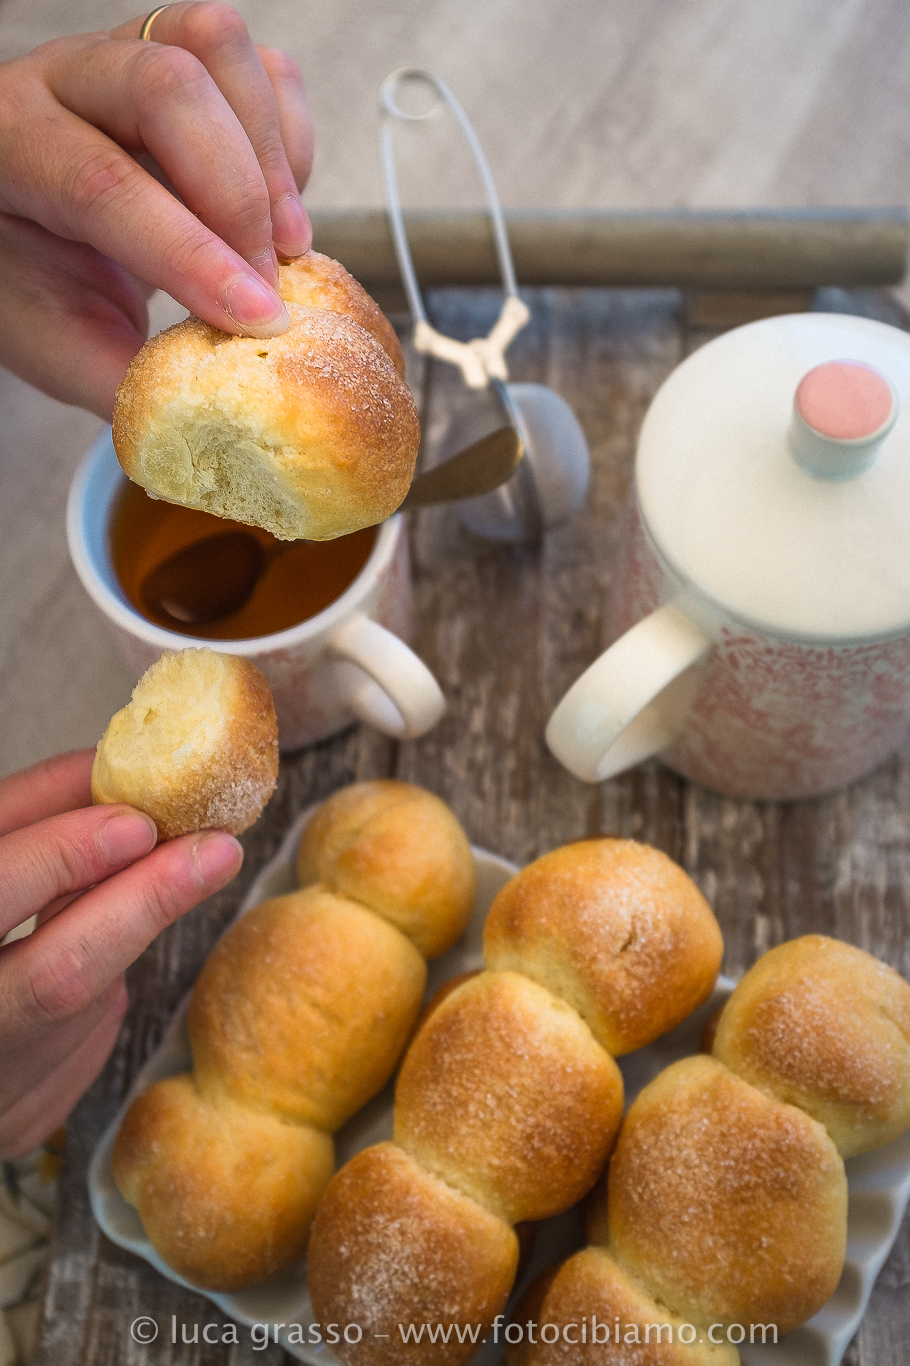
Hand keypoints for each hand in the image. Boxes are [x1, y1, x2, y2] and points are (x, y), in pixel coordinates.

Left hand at [0, 1, 313, 418]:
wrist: (35, 237)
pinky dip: (291, 138)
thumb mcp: (61, 348)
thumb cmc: (34, 286)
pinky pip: (263, 68)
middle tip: (271, 282)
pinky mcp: (190, 63)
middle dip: (240, 193)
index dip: (191, 254)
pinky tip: (280, 207)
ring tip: (286, 242)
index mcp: (9, 148)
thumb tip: (216, 416)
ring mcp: (130, 57)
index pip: (103, 184)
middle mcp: (67, 81)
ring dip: (272, 152)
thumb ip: (129, 382)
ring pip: (217, 46)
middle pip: (168, 85)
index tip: (256, 318)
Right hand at [0, 748, 242, 1158]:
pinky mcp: (15, 1125)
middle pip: (58, 977)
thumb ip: (25, 819)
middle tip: (217, 848)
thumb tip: (109, 773)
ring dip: (117, 945)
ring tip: (120, 901)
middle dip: (145, 903)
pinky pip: (80, 1054)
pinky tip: (81, 976)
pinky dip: (95, 1002)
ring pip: (84, 1013)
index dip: (65, 856)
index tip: (141, 821)